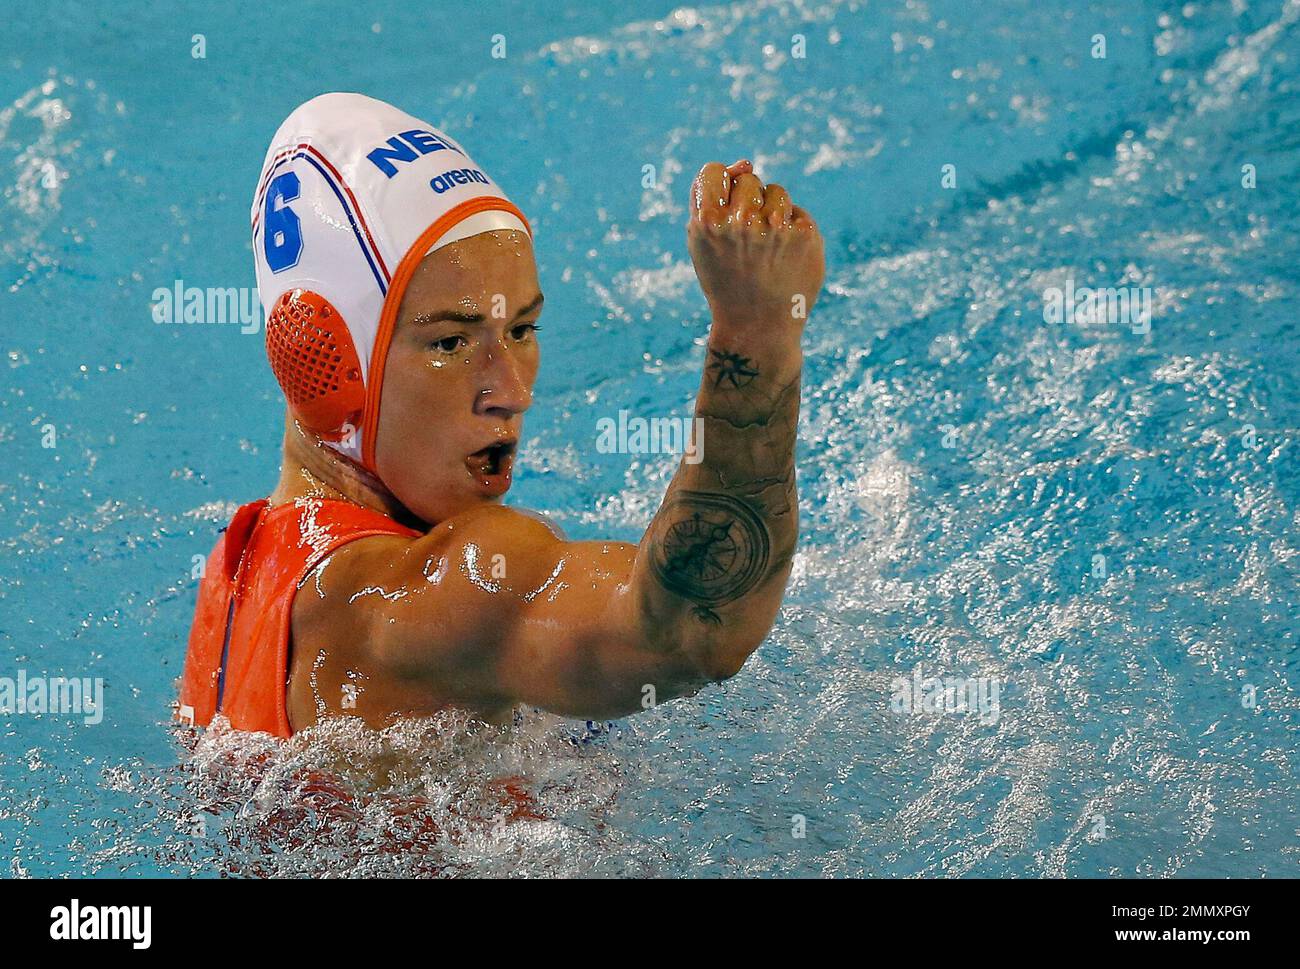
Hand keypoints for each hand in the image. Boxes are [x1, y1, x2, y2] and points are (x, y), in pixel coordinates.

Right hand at [686, 159, 824, 332]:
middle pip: (748, 179)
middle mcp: (741, 222)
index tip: (724, 211)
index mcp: (707, 222)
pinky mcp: (805, 234)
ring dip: (773, 214)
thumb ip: (710, 197)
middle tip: (747, 244)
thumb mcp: (702, 241)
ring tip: (767, 251)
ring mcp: (776, 227)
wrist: (758, 327)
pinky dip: (792, 232)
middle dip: (749, 204)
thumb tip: (745, 161)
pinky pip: (797, 213)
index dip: (720, 189)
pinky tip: (786, 258)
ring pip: (776, 191)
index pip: (713, 171)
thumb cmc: (726, 279)